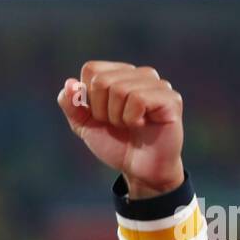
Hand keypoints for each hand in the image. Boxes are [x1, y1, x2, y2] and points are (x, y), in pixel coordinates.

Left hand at [57, 61, 184, 199]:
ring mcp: (158, 84)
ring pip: (119, 89)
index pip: (91, 69)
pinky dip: (132, 118)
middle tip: (117, 124)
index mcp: (120, 74)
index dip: (88, 98)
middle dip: (101, 111)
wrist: (139, 169)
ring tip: (130, 125)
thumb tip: (70, 83)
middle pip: (102, 80)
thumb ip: (71, 104)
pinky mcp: (170, 98)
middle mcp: (140, 74)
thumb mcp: (84, 125)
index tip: (100, 115)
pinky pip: (138, 99)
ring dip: (117, 117)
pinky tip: (142, 125)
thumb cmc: (115, 143)